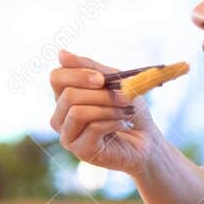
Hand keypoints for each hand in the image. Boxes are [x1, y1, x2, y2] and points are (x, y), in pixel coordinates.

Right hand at [49, 49, 165, 175]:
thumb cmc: (129, 110)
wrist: (147, 141)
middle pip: (68, 95)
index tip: (102, 78)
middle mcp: (60, 117)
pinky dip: (113, 122)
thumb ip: (90, 68)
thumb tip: (60, 53)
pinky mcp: (80, 151)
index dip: (78, 74)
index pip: (56, 78)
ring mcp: (67, 135)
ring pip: (77, 112)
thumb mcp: (114, 82)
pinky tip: (124, 124)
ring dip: (108, 108)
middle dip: (101, 94)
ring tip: (126, 111)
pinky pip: (92, 128)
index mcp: (65, 97)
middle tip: (125, 96)